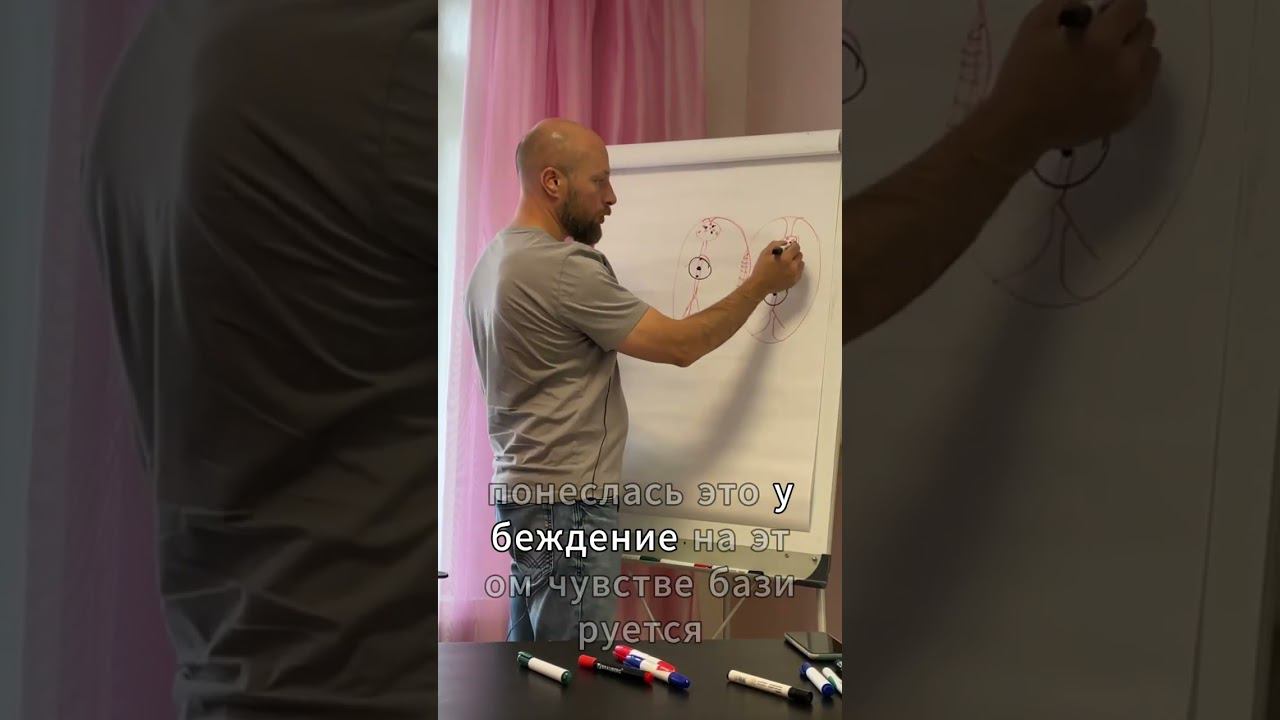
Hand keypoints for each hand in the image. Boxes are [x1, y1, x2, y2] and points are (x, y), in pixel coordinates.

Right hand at [749, 240, 804, 295]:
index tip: (788, 247)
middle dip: (794, 253)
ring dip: (796, 261)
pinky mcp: (794, 282)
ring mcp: (794, 276)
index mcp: (785, 259)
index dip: (792, 245)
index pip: (796, 248)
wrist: (760, 286)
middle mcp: (793, 267)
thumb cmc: (761, 269)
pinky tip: (788, 270)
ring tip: (787, 264)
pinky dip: (796, 269)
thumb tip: (785, 242)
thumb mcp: (765, 253)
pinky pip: (800, 272)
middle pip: (799, 255)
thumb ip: (775, 244)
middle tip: (786, 256)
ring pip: (801, 263)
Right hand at [986, 0, 1161, 153]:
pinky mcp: (1127, 115)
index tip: (1101, 13)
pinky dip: (1132, 78)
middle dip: (1126, 26)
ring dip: (1133, 52)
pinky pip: (1145, 86)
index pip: (1134, 5)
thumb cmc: (1022, 75)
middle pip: (1146, 30)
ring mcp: (1129, 94)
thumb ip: (1066, 3)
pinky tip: (1108, 83)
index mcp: (1102, 42)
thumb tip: (1088, 9)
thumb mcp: (1034, 24)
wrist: (1019, 128)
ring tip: (1107, 62)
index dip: (1118, 3)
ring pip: (1151, 57)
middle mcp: (1124, 67)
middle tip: (1100, 38)